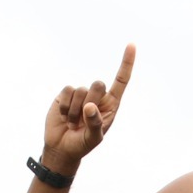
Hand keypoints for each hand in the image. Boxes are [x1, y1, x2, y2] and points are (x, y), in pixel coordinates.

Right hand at [41, 44, 134, 171]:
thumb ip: (95, 124)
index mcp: (110, 105)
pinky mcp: (65, 94)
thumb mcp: (93, 139)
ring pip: (80, 89)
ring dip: (75, 111)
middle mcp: (97, 96)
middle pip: (98, 84)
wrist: (61, 147)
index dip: (126, 63)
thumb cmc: (82, 144)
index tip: (131, 45)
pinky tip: (64, 117)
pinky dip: (65, 107)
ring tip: (73, 123)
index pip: (121, 81)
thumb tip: (89, 106)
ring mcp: (81, 94)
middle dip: (91, 102)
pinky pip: (67, 91)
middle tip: (84, 119)